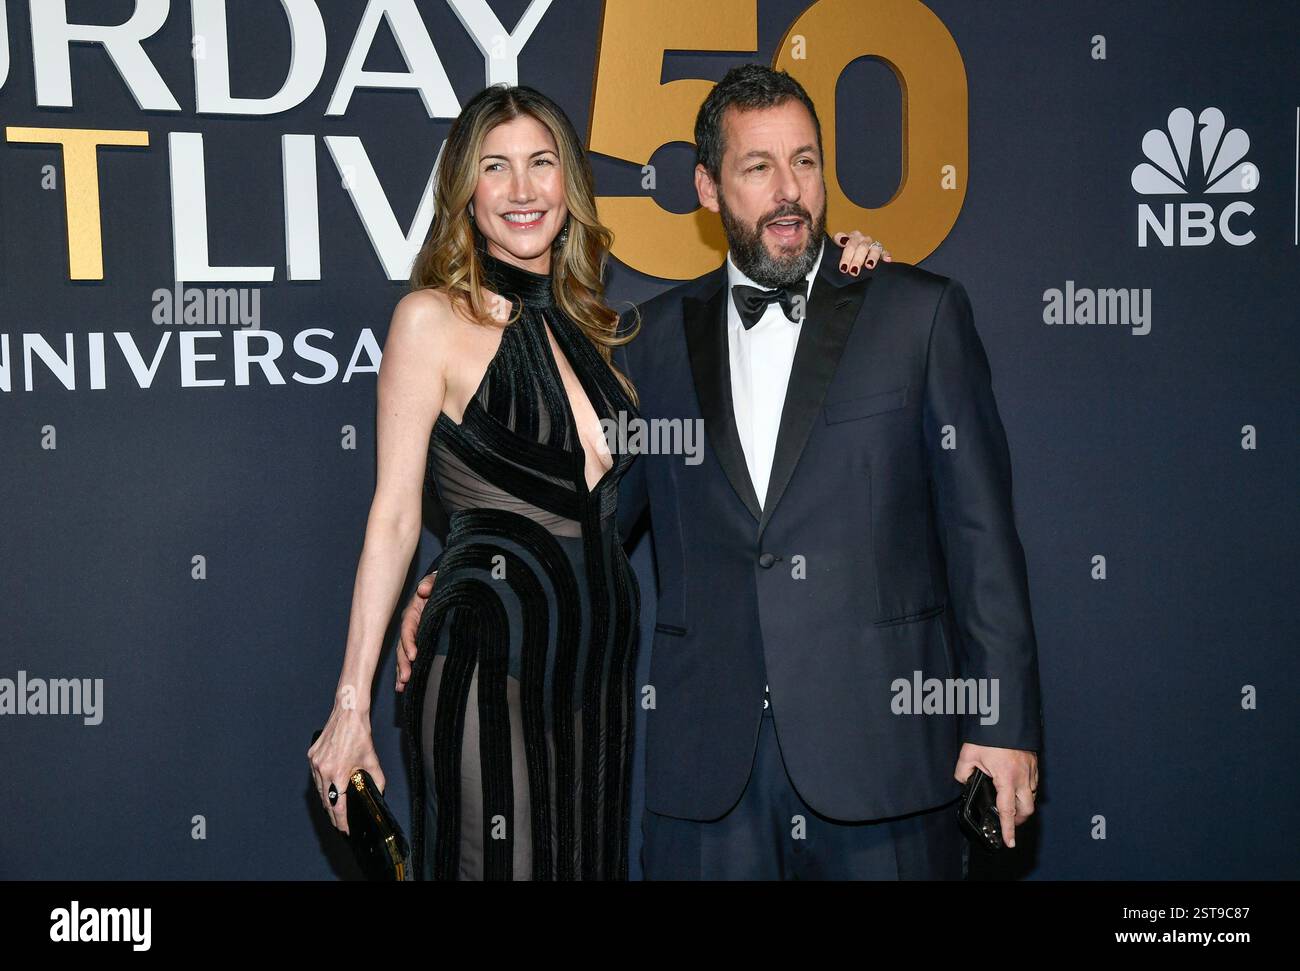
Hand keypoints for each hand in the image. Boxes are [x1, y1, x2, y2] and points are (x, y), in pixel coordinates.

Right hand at [308, 705, 384, 835]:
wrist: (348, 713)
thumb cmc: (359, 734)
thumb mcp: (372, 760)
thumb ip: (377, 780)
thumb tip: (378, 793)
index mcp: (337, 774)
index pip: (337, 807)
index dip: (341, 821)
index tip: (345, 830)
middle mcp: (323, 770)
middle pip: (326, 801)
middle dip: (333, 814)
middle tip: (341, 823)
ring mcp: (315, 763)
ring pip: (319, 790)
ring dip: (327, 800)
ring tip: (335, 809)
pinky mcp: (312, 756)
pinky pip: (316, 776)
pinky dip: (323, 784)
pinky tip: (330, 787)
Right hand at [396, 570, 435, 691]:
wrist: (442, 591)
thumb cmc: (439, 587)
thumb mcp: (435, 582)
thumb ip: (430, 584)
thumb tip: (423, 590)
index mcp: (412, 614)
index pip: (408, 629)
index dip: (408, 642)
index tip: (413, 655)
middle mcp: (410, 628)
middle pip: (402, 647)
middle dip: (403, 663)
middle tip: (405, 678)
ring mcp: (414, 637)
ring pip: (404, 656)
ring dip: (401, 671)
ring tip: (401, 687)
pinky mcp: (419, 644)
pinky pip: (411, 659)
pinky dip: (406, 671)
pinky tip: (404, 687)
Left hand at [832, 230, 890, 275]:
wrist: (849, 258)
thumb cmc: (841, 253)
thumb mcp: (835, 249)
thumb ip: (836, 242)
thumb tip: (842, 240)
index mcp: (851, 237)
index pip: (848, 242)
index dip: (846, 255)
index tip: (843, 267)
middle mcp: (862, 239)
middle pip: (861, 247)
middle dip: (857, 260)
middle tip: (853, 271)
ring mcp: (871, 245)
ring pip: (873, 249)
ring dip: (871, 257)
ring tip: (869, 266)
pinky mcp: (881, 252)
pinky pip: (885, 252)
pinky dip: (886, 256)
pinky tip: (887, 260)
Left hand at [954, 743, 1037, 847]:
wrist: (1005, 717)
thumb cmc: (988, 734)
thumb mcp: (968, 754)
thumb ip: (963, 772)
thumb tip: (963, 782)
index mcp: (1006, 778)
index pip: (1007, 811)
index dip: (1008, 829)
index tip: (1009, 842)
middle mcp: (1022, 777)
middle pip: (1027, 809)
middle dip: (1018, 819)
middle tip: (1008, 822)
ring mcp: (1031, 770)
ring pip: (1032, 797)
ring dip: (1023, 805)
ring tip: (1010, 805)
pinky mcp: (1034, 763)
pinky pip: (1034, 784)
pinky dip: (1027, 790)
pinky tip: (1016, 787)